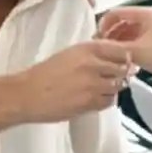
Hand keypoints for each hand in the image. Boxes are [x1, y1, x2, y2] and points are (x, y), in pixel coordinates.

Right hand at [17, 40, 131, 122]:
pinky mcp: (90, 103)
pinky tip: (95, 98)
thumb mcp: (68, 54)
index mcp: (87, 49)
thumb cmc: (44, 74)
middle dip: (121, 73)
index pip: (120, 51)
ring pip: (118, 86)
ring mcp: (93, 85)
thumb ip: (90, 54)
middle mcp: (93, 65)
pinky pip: (109, 101)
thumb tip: (110, 57)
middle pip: (123, 69)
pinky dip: (106, 100)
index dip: (123, 57)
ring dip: (113, 87)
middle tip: (113, 76)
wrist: (28, 94)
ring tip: (100, 88)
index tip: (120, 61)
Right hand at [97, 6, 151, 84]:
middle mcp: (150, 18)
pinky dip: (126, 47)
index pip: (117, 12)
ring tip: (109, 54)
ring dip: (117, 42)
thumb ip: (113, 47)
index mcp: (147, 13)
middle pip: (121, 21)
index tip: (97, 38)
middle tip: (100, 47)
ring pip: (127, 32)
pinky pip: (134, 39)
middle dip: (110, 34)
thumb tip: (97, 45)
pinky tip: (121, 57)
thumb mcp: (135, 52)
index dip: (104, 24)